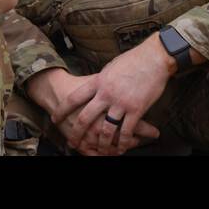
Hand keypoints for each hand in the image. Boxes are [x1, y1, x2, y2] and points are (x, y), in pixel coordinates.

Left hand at [51, 37, 174, 154]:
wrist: (154, 57)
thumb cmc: (134, 59)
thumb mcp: (111, 67)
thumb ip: (102, 79)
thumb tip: (95, 84)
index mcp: (98, 81)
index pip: (75, 98)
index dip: (62, 110)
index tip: (55, 118)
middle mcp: (106, 93)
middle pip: (85, 117)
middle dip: (76, 133)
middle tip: (72, 142)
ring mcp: (121, 103)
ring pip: (105, 129)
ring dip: (101, 143)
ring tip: (99, 151)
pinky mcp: (136, 109)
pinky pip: (126, 131)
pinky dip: (122, 143)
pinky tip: (120, 149)